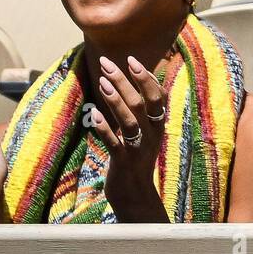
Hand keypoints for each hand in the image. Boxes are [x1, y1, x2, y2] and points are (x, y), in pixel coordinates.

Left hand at [93, 55, 169, 220]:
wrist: (136, 194)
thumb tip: (136, 84)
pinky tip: (93, 115)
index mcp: (158, 125)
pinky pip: (115, 143)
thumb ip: (142, 112)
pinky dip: (105, 129)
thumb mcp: (146, 133)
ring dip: (116, 100)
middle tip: (106, 63)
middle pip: (141, 102)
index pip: (158, 96)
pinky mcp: (124, 162)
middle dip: (124, 80)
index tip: (131, 59)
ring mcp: (138, 148)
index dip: (147, 77)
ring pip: (129, 120)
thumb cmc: (137, 158)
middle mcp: (152, 134)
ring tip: (102, 82)